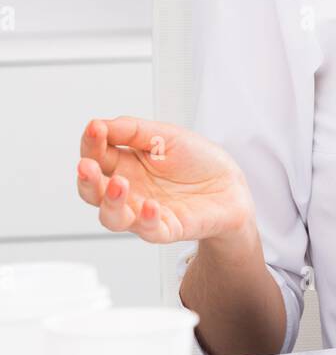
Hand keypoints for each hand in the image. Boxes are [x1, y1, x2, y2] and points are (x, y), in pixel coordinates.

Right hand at [76, 115, 255, 245]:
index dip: (91, 144)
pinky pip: (149, 231)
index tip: (95, 129)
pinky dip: (146, 220)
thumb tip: (98, 124)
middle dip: (87, 180)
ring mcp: (144, 212)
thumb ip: (132, 130)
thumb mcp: (166, 135)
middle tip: (86, 166)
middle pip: (92, 191)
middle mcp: (129, 191)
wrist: (230, 185)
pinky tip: (151, 205)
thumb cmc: (197, 161)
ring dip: (110, 202)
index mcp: (125, 164)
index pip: (96, 156)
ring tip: (118, 185)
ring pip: (113, 218)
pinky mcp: (166, 228)